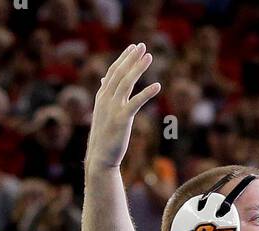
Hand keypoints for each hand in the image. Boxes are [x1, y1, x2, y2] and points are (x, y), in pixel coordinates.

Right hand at [86, 44, 160, 171]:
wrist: (100, 156)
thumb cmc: (104, 136)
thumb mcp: (102, 112)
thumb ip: (105, 95)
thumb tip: (103, 81)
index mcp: (101, 96)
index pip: (113, 72)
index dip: (123, 58)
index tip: (133, 47)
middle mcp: (105, 98)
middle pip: (120, 73)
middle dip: (131, 58)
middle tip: (142, 45)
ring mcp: (112, 108)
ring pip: (126, 83)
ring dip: (138, 68)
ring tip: (149, 57)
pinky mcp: (122, 119)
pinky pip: (136, 102)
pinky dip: (147, 93)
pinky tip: (158, 86)